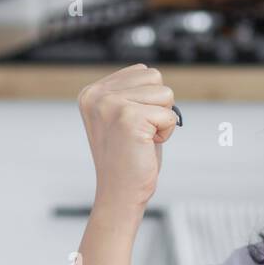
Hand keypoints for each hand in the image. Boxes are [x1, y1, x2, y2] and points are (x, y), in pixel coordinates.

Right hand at [77, 64, 178, 220]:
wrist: (119, 193)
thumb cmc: (127, 158)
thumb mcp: (121, 116)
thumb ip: (130, 92)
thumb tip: (152, 73)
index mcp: (92, 92)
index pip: (142, 71)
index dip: (149, 100)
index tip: (132, 124)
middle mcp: (98, 95)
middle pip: (155, 77)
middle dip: (157, 106)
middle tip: (140, 132)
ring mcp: (111, 105)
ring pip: (165, 94)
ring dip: (162, 119)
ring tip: (143, 138)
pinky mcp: (130, 118)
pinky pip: (170, 115)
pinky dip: (167, 133)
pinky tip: (147, 145)